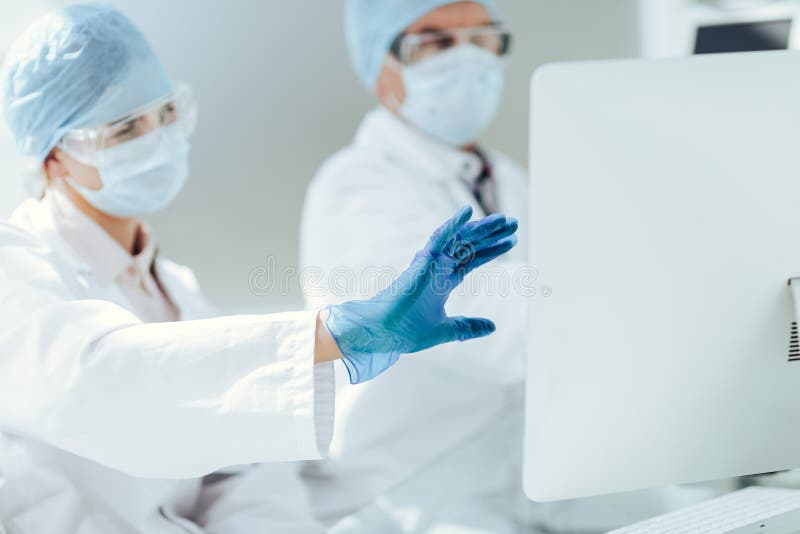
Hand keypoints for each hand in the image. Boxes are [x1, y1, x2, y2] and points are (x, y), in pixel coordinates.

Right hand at [326, 206, 517, 383]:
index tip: (511, 241)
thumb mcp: (447, 329)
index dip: (492, 249)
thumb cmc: (408, 330)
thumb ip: (468, 327)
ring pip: (461, 238)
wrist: (386, 333)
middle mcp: (440, 267)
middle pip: (471, 245)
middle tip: (514, 222)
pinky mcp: (423, 260)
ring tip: (504, 218)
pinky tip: (467, 212)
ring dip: (482, 227)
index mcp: (444, 280)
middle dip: (493, 233)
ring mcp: (432, 262)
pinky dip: (454, 225)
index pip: (473, 259)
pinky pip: (440, 238)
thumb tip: (492, 327)